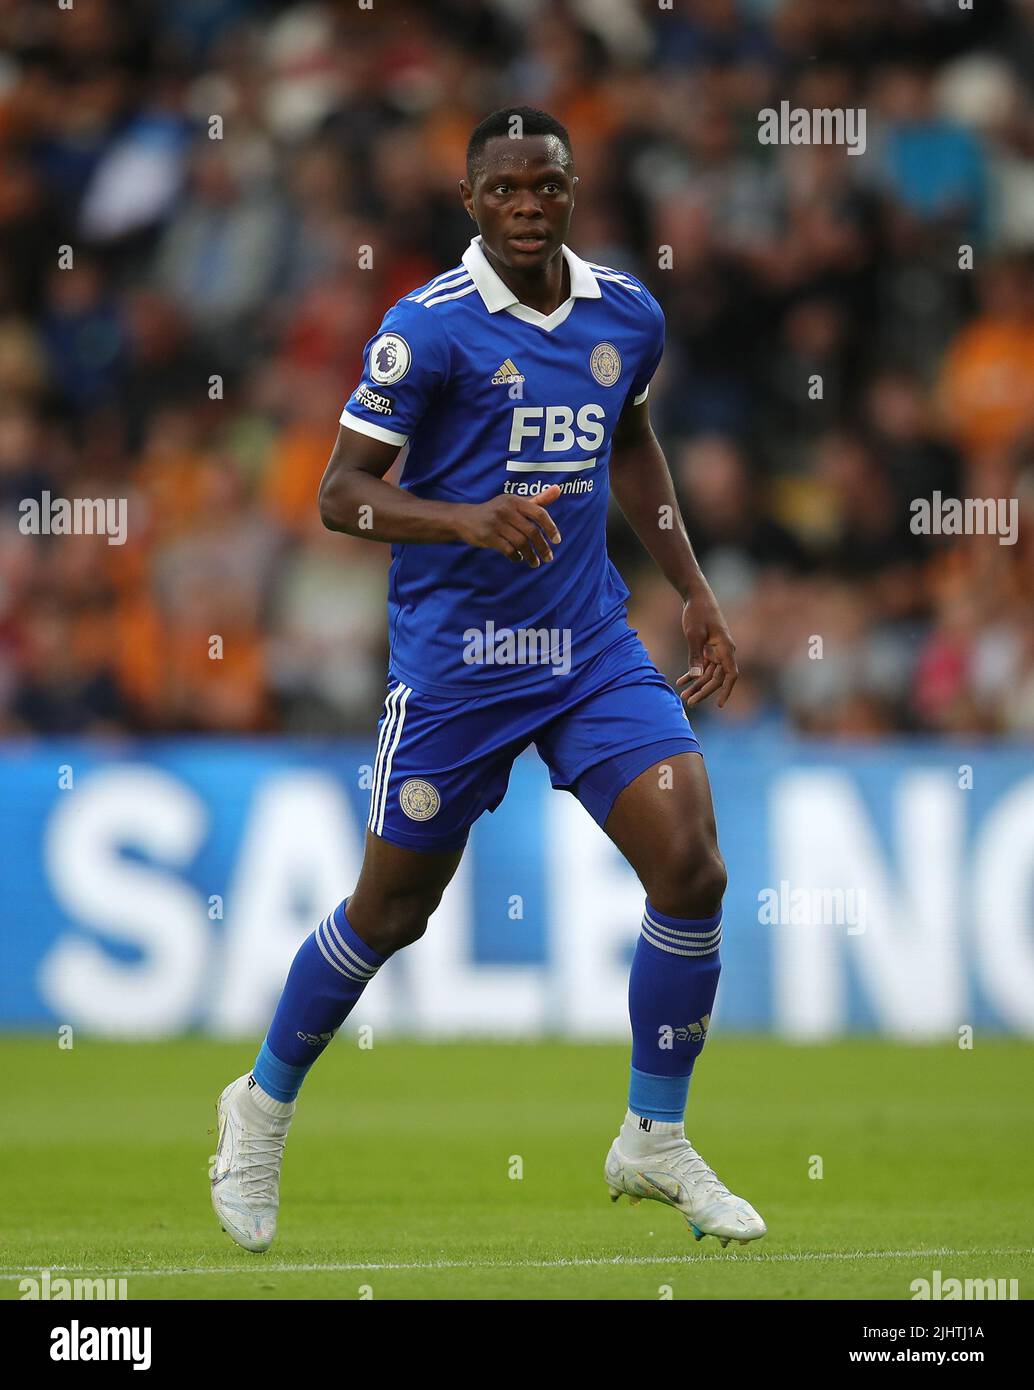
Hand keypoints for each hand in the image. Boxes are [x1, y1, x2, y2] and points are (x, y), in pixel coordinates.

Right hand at [454, 485, 562, 567]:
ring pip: (521, 542)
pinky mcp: (488, 536)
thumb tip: (558, 490)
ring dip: (530, 555)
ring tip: (535, 562)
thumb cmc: (496, 511)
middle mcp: (506, 510)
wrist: (465, 518)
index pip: (539, 513)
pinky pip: (508, 550)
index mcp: (515, 501)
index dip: (551, 527)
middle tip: (548, 557)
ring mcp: (496, 523)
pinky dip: (516, 556)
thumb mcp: (515, 503)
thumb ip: (537, 500)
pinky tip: (518, 558)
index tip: (557, 541)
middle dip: (542, 547)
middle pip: (531, 531)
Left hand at [676, 582, 737, 708]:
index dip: (726, 691)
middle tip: (689, 703)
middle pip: (717, 678)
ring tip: (683, 697)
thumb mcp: (693, 635)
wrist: (696, 596)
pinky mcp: (708, 648)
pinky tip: (681, 682)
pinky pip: (703, 666)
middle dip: (704, 691)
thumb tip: (696, 677)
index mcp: (725, 648)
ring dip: (697, 685)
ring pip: (709, 674)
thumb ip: (695, 656)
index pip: (731, 675)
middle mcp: (724, 651)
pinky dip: (693, 674)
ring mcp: (717, 651)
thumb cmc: (697, 613)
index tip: (719, 705)